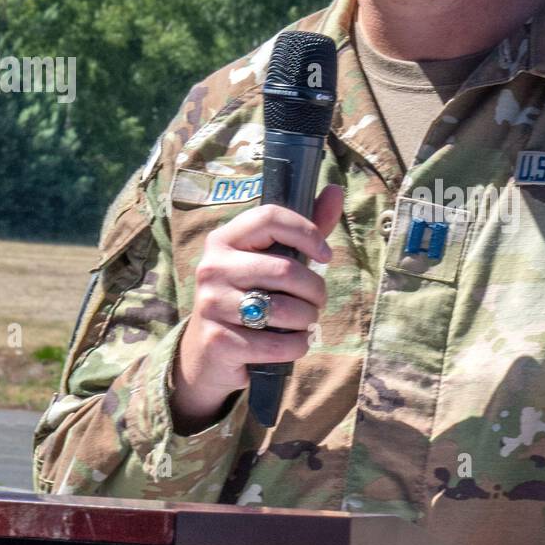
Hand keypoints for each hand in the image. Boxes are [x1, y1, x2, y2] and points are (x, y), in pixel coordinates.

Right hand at [171, 184, 344, 430]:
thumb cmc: (249, 298)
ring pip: (286, 310)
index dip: (307, 232)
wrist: (209, 354)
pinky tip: (294, 343)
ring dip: (308, 320)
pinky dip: (298, 346)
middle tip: (318, 301)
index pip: (270, 218)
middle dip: (315, 290)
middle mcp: (212, 268)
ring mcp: (212, 305)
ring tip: (304, 323)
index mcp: (224, 240)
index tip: (326, 254)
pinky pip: (278, 344)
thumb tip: (336, 190)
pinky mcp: (219, 341)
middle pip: (286, 270)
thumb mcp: (273, 261)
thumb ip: (304, 231)